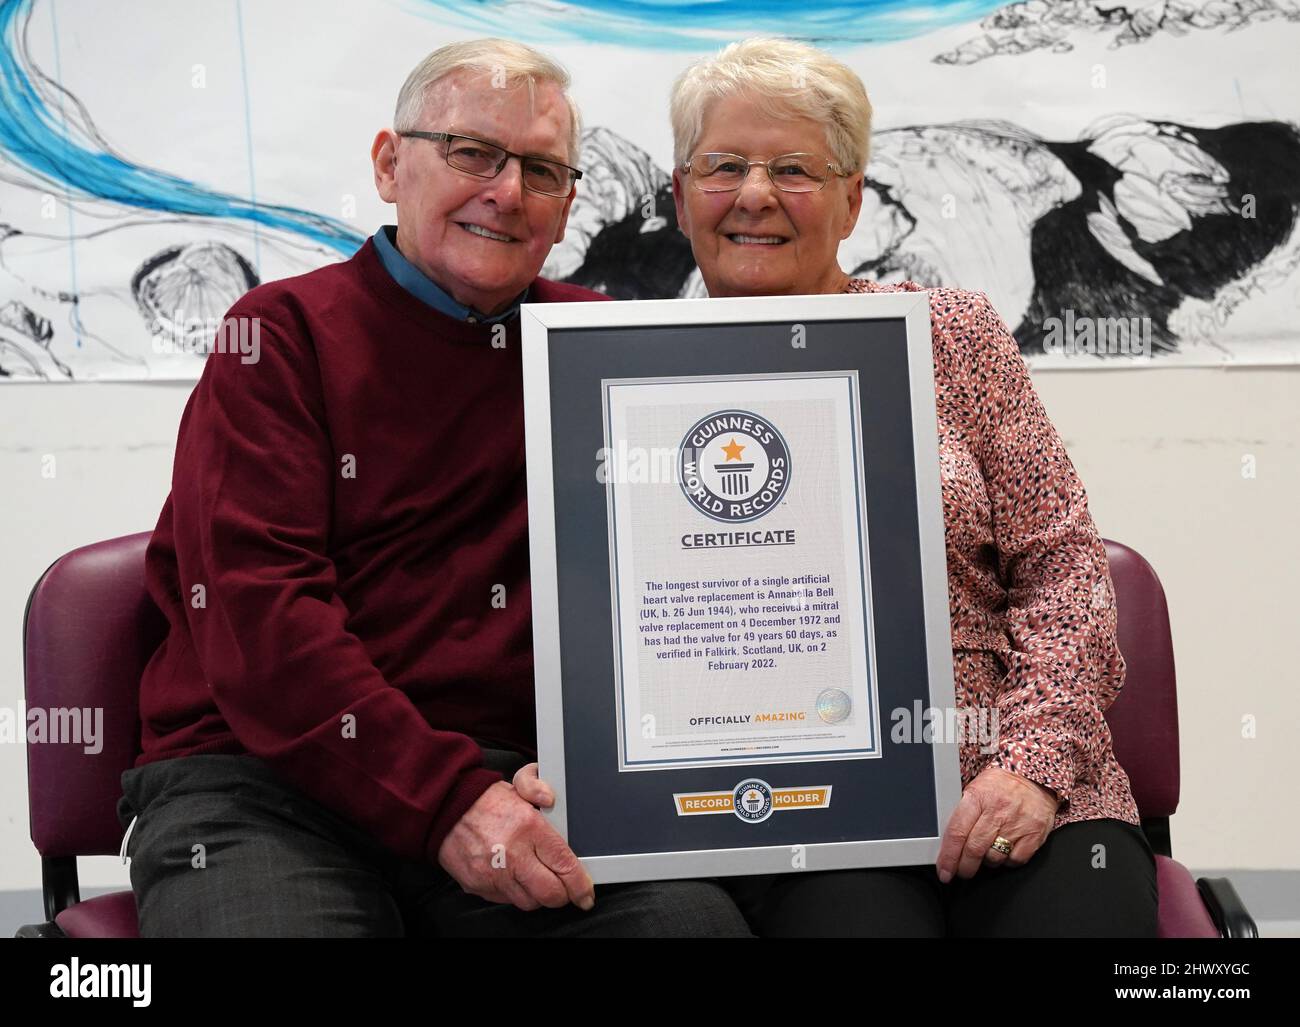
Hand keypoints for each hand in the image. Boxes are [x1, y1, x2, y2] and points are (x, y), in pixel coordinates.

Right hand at [437, 765, 593, 911]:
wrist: (444, 810)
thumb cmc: (485, 801)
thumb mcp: (517, 785)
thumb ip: (538, 786)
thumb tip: (550, 798)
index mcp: (529, 827)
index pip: (565, 865)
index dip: (580, 885)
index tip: (585, 893)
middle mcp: (513, 854)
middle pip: (551, 894)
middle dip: (563, 895)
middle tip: (565, 889)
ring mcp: (494, 874)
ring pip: (530, 902)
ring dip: (537, 895)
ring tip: (536, 878)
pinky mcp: (479, 885)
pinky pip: (506, 900)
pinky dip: (514, 893)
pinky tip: (514, 876)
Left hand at [935, 767, 1058, 882]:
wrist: (1033, 778)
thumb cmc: (1000, 785)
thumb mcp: (975, 789)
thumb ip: (962, 813)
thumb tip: (946, 842)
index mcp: (977, 797)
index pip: (957, 832)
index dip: (948, 856)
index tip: (944, 871)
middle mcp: (997, 811)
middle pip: (974, 849)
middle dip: (964, 867)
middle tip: (961, 871)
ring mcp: (1017, 824)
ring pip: (994, 857)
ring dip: (986, 862)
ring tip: (986, 852)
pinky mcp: (1034, 835)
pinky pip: (1015, 860)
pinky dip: (1007, 861)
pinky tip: (1005, 851)